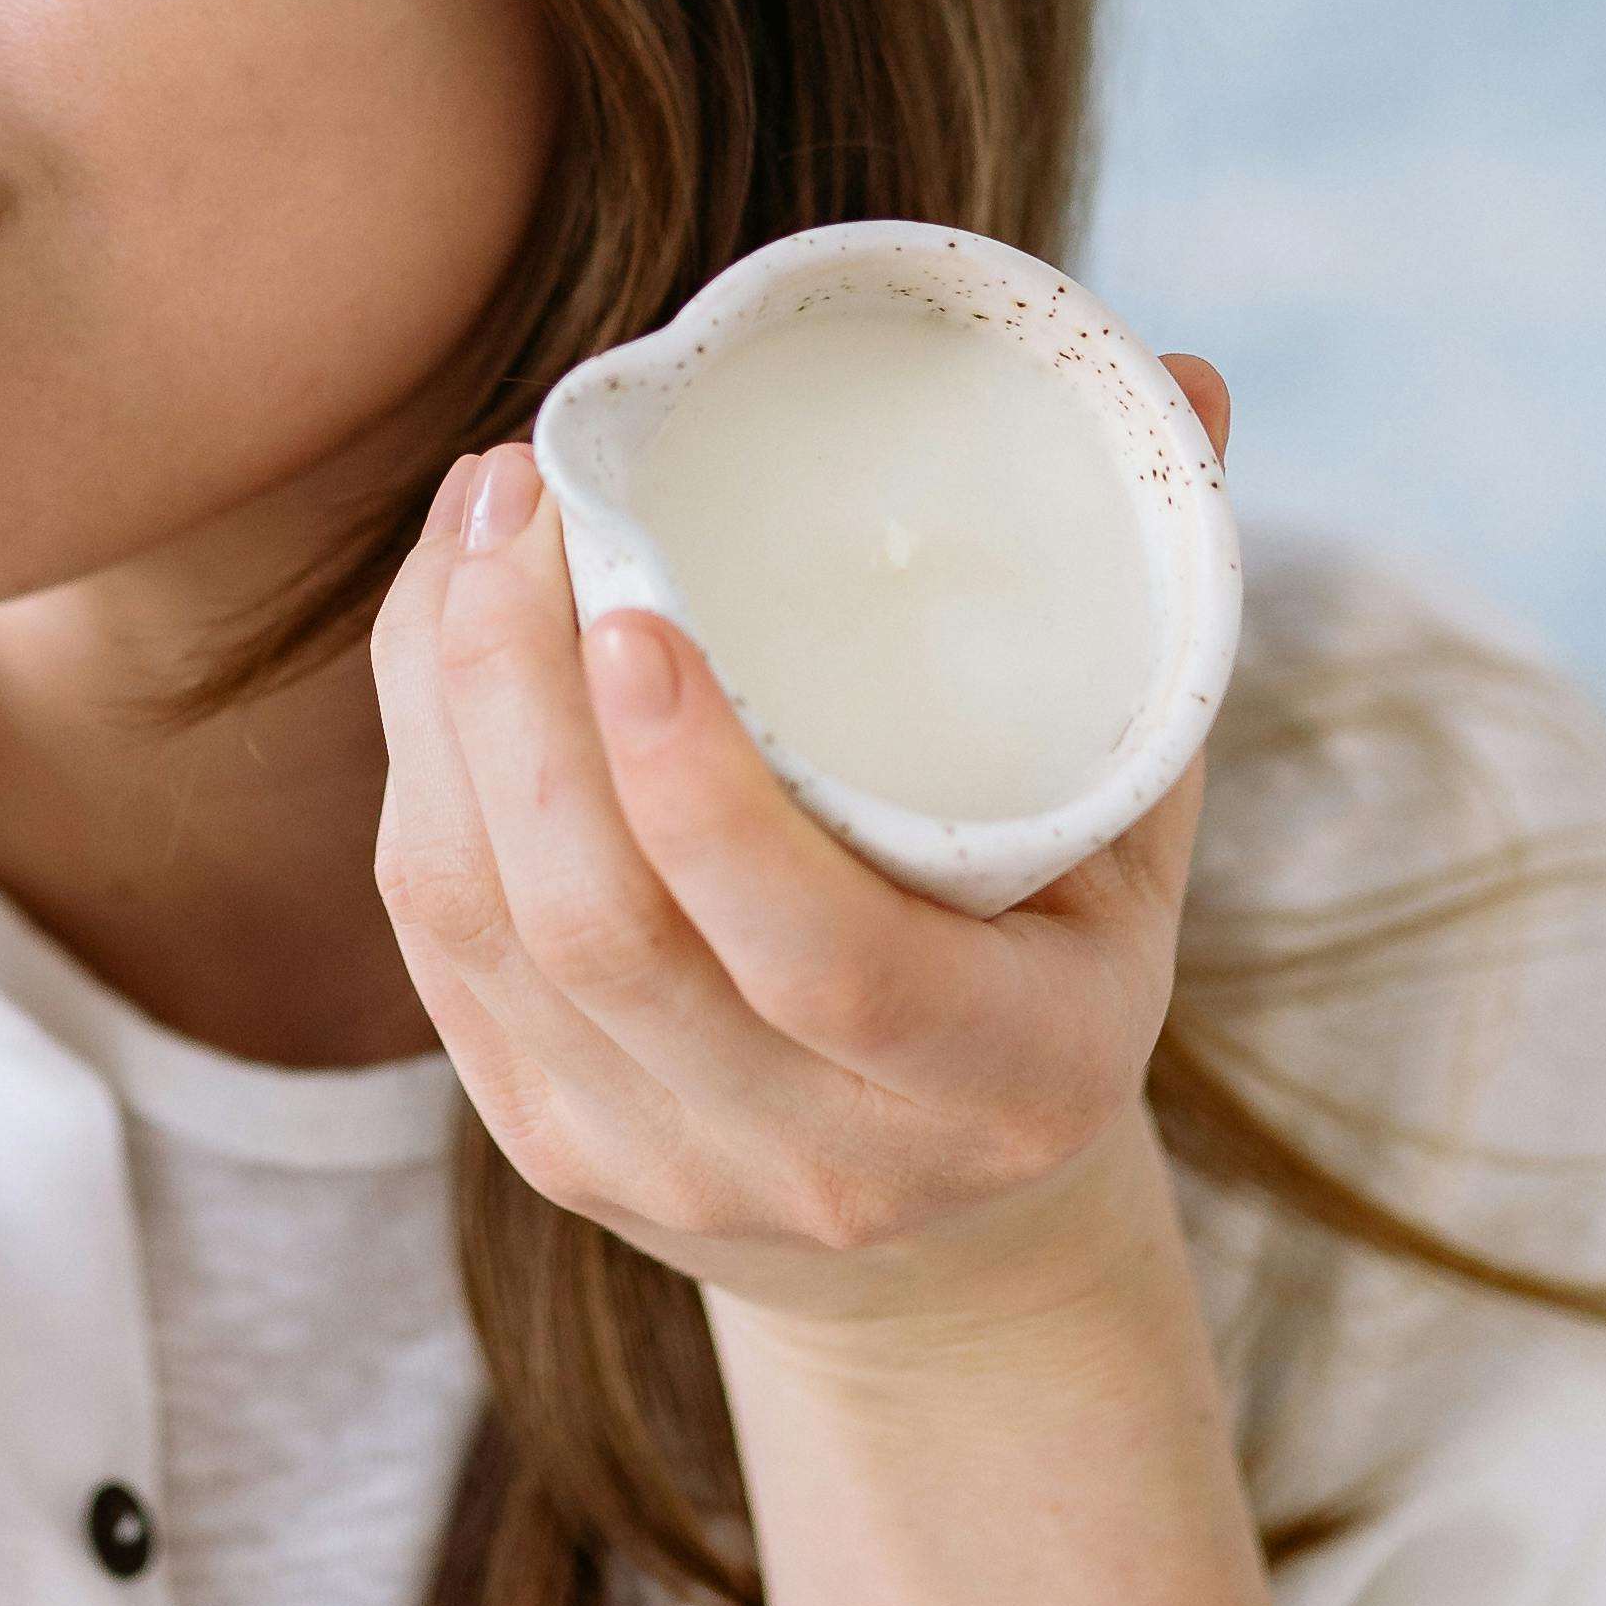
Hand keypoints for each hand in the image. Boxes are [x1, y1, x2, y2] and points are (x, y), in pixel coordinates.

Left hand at [369, 370, 1232, 1332]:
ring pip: (487, 928)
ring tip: (475, 522)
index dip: (704, 793)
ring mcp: (663, 1169)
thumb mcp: (1130, 822)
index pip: (823, 952)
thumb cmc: (1051, 959)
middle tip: (525, 491)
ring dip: (447, 705)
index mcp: (1007, 1078)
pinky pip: (437, 945)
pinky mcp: (552, 1146)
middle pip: (606, 930)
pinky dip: (421, 769)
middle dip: (519, 693)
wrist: (947, 1230)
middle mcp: (823, 1161)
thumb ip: (1142, 611)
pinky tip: (438, 634)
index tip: (635, 612)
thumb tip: (1184, 375)